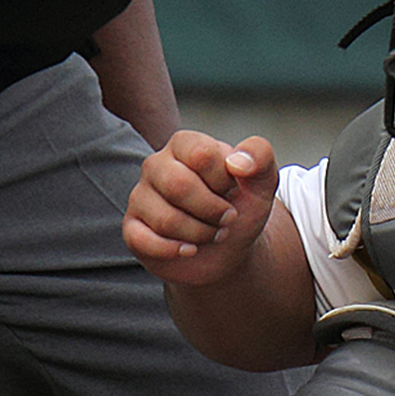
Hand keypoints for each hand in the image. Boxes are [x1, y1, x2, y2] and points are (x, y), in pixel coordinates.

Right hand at [123, 130, 279, 288]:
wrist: (230, 247)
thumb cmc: (240, 206)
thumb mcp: (261, 182)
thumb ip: (260, 158)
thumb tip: (238, 163)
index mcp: (185, 144)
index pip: (201, 154)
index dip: (224, 180)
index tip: (233, 190)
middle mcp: (157, 165)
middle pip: (178, 186)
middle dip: (213, 211)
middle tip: (227, 218)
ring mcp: (141, 196)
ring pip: (165, 219)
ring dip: (201, 234)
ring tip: (212, 233)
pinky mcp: (133, 228)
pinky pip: (143, 240)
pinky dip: (174, 250)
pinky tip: (190, 249)